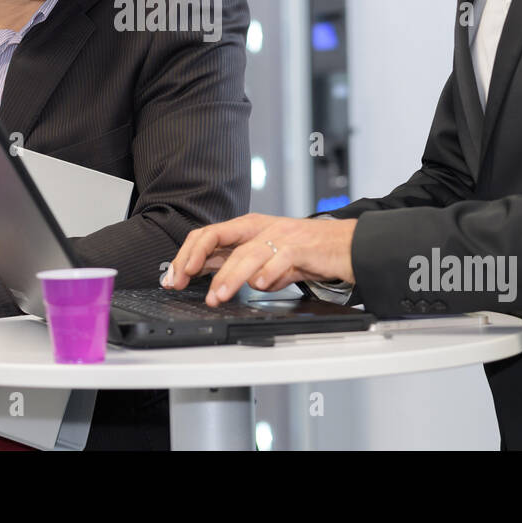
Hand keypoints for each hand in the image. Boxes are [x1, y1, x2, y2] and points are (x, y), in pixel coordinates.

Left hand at [163, 213, 357, 304]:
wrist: (347, 246)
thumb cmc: (308, 252)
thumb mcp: (267, 257)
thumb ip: (242, 264)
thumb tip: (212, 278)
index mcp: (249, 227)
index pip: (208, 235)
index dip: (187, 254)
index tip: (174, 276)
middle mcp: (261, 227)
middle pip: (219, 238)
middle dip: (196, 260)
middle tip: (183, 282)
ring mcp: (281, 236)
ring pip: (246, 253)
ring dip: (228, 276)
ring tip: (217, 295)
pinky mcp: (301, 248)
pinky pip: (280, 259)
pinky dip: (268, 273)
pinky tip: (260, 286)